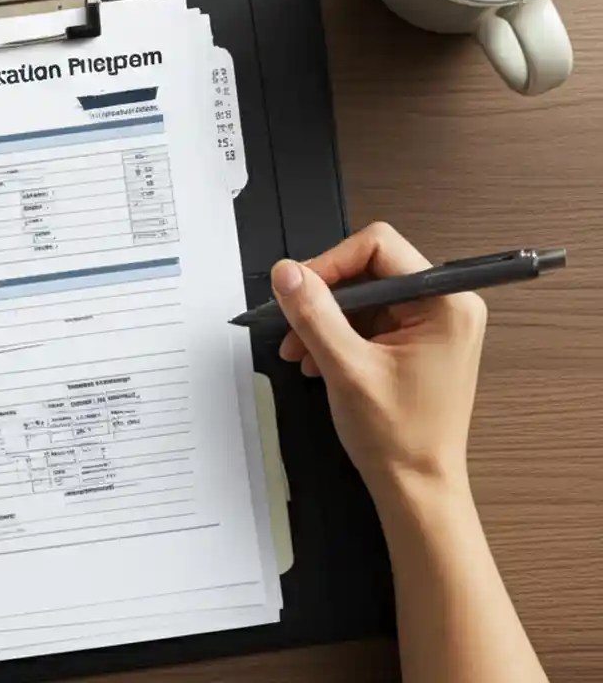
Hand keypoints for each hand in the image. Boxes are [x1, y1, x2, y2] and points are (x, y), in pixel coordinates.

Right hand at [272, 223, 486, 495]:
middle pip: (368, 270)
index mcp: (446, 302)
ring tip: (300, 353)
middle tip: (291, 326)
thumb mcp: (346, 368)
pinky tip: (318, 361)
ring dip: (325, 321)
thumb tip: (287, 273)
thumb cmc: (399, 437)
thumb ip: (314, 314)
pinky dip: (338, 336)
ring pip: (363, 297)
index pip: (378, 247)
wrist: (416, 486)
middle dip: (324, 298)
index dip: (329, 264)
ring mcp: (432, 324)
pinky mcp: (416, 342)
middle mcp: (447, 305)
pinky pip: (368, 320)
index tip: (296, 289)